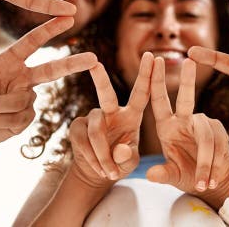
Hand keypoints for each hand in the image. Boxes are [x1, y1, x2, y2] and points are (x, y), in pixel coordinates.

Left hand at [0, 17, 96, 150]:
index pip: (32, 42)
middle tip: (94, 59)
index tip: (68, 16)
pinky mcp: (24, 120)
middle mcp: (22, 77)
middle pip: (52, 69)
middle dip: (73, 64)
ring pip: (20, 102)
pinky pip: (15, 121)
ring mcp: (26, 99)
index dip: (49, 29)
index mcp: (9, 60)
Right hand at [69, 53, 153, 186]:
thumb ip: (127, 157)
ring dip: (103, 155)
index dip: (147, 76)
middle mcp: (111, 111)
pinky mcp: (77, 126)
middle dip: (100, 79)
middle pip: (105, 94)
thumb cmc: (119, 162)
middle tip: (96, 64)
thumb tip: (120, 149)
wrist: (97, 171)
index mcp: (132, 115)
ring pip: (96, 131)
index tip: (152, 56)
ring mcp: (92, 117)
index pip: (141, 94)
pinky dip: (93, 159)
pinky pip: (84, 141)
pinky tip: (99, 169)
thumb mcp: (129, 163)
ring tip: (110, 173)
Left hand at [147, 58, 228, 203]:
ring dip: (204, 162)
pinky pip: (218, 146)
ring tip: (202, 184)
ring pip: (205, 137)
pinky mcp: (219, 130)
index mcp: (166, 127)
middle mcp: (184, 121)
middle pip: (186, 99)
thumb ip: (162, 174)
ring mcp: (203, 124)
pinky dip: (214, 165)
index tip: (154, 59)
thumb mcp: (172, 176)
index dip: (156, 82)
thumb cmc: (187, 175)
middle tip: (188, 60)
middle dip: (187, 80)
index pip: (159, 101)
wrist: (212, 182)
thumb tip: (150, 175)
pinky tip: (211, 179)